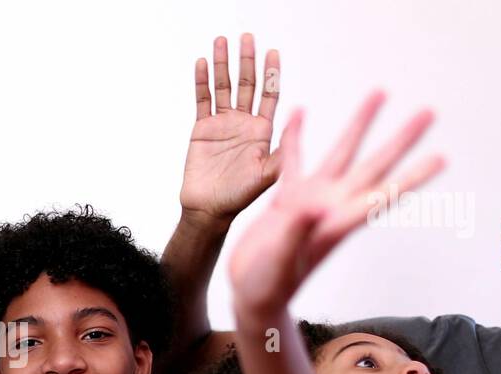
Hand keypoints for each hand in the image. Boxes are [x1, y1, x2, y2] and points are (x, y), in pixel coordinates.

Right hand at [179, 34, 282, 223]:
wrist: (209, 209)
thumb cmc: (240, 197)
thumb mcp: (269, 175)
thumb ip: (284, 149)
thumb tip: (299, 121)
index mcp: (262, 131)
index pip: (270, 94)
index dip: (271, 73)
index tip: (272, 53)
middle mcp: (243, 123)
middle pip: (246, 84)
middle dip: (247, 61)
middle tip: (247, 38)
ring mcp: (222, 124)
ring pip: (223, 87)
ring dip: (223, 64)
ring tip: (221, 41)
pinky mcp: (202, 129)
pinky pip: (202, 100)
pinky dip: (202, 82)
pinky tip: (202, 64)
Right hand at [228, 92, 444, 315]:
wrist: (251, 294)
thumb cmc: (268, 285)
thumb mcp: (282, 259)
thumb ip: (297, 230)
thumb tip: (312, 206)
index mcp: (336, 223)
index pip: (383, 195)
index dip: (412, 177)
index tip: (442, 157)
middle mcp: (331, 207)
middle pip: (374, 165)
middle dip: (402, 139)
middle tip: (429, 112)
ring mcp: (311, 200)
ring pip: (342, 153)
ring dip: (360, 124)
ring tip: (379, 92)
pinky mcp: (287, 200)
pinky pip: (295, 161)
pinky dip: (297, 138)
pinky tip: (300, 112)